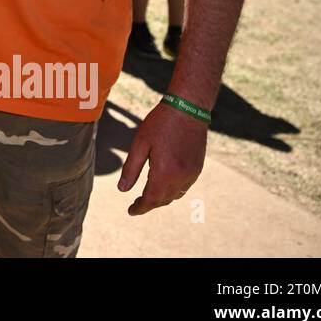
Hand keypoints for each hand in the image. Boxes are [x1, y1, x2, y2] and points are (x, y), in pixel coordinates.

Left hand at [118, 100, 207, 215]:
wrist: (188, 109)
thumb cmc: (160, 123)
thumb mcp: (140, 144)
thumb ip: (131, 169)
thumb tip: (122, 190)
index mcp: (165, 172)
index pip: (151, 199)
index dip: (140, 208)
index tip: (131, 211)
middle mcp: (181, 177)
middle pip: (163, 200)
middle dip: (149, 204)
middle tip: (136, 204)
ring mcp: (192, 173)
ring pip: (174, 195)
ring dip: (161, 198)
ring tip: (147, 195)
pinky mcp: (198, 168)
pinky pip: (184, 187)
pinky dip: (172, 190)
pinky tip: (164, 184)